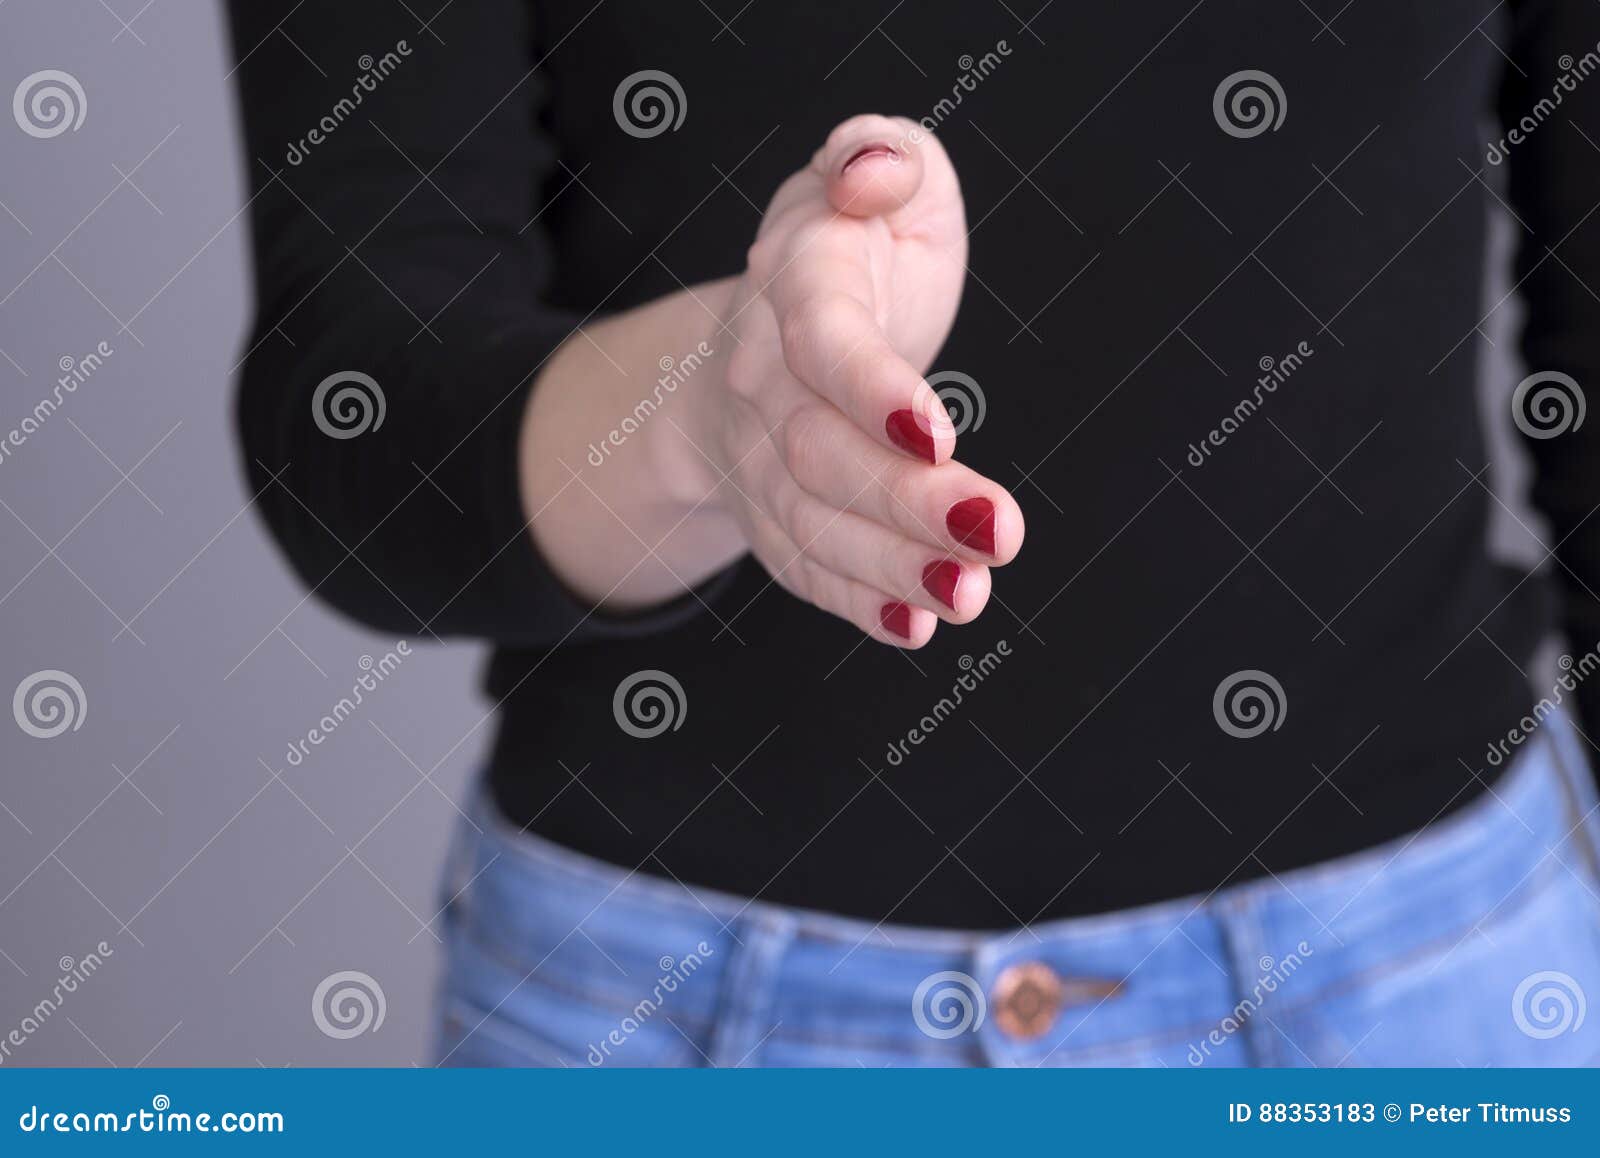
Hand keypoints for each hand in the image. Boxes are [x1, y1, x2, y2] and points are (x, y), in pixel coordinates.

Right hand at [676, 115, 1024, 646]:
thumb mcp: (880, 178)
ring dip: (892, 568)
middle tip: (997, 532)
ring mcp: (762, 461)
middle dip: (905, 501)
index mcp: (796, 288)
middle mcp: (763, 384)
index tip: (938, 432)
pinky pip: (808, 571)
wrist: (764, 337)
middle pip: (820, 454)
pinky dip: (859, 604)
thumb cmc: (851, 253)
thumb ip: (883, 159)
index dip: (872, 389)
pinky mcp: (778, 517)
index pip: (821, 343)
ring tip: (971, 595)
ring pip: (814, 525)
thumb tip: (873, 172)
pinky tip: (915, 628)